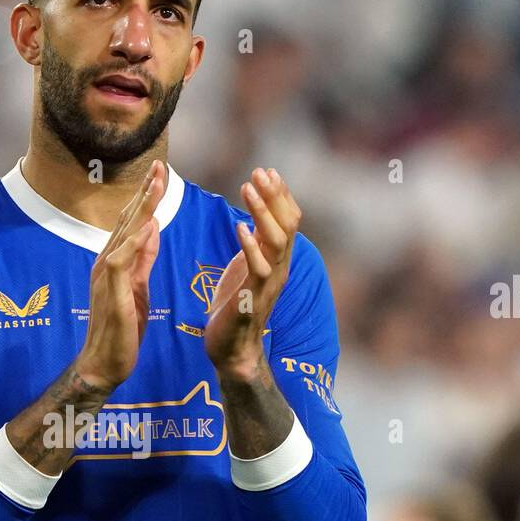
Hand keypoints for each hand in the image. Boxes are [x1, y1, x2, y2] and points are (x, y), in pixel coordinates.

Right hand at [75, 161, 164, 392]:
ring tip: (156, 184)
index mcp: (114, 260)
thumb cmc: (121, 330)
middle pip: (127, 219)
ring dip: (140, 208)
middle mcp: (106, 262)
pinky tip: (147, 226)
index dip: (146, 196)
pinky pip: (120, 261)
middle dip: (144, 191)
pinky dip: (134, 242)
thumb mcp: (139, 287)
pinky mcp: (111, 293)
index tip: (161, 173)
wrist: (104, 364)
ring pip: (123, 233)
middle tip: (160, 165)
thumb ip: (144, 258)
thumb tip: (152, 228)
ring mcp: (105, 276)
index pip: (131, 221)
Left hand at [203, 167, 300, 380]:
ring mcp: (269, 283)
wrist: (231, 349)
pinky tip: (239, 227)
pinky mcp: (253, 297)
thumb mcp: (245, 268)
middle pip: (287, 224)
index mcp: (277, 259)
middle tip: (260, 172)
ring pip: (275, 241)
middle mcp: (279, 268)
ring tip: (248, 188)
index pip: (288, 220)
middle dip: (275, 196)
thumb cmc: (234, 307)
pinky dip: (250, 246)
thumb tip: (254, 218)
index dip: (280, 195)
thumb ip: (254, 244)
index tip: (267, 171)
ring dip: (262, 212)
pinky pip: (257, 268)